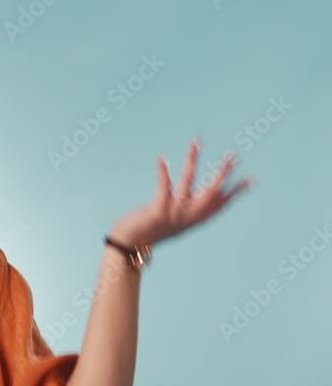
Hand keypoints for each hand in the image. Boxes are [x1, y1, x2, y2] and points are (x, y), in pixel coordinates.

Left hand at [110, 136, 253, 245]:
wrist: (132, 243)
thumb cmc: (154, 230)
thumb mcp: (179, 221)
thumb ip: (193, 211)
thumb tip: (208, 199)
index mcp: (196, 219)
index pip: (221, 204)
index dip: (236, 192)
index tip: (252, 179)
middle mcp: (189, 216)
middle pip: (211, 192)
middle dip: (222, 173)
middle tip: (233, 155)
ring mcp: (175, 212)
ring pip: (187, 182)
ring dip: (192, 160)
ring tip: (196, 143)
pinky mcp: (158, 210)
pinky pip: (163, 186)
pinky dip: (162, 172)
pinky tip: (161, 158)